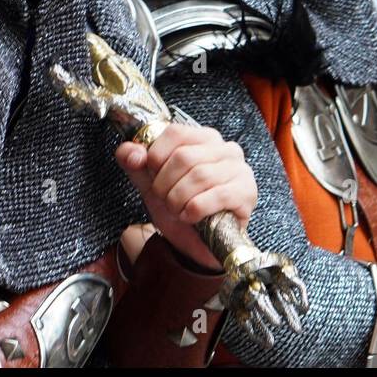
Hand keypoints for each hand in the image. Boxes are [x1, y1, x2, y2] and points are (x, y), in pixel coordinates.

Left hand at [115, 123, 256, 270]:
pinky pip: (217, 195)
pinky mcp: (246, 192)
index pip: (174, 133)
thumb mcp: (151, 183)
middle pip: (184, 157)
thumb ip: (136, 164)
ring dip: (178, 200)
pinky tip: (191, 217)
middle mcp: (225, 148)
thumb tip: (129, 152)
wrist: (199, 244)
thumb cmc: (180, 207)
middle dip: (165, 185)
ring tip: (177, 210)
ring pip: (199, 176)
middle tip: (166, 200)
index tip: (154, 177)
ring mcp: (239, 169)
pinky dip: (195, 210)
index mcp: (203, 138)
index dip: (155, 157)